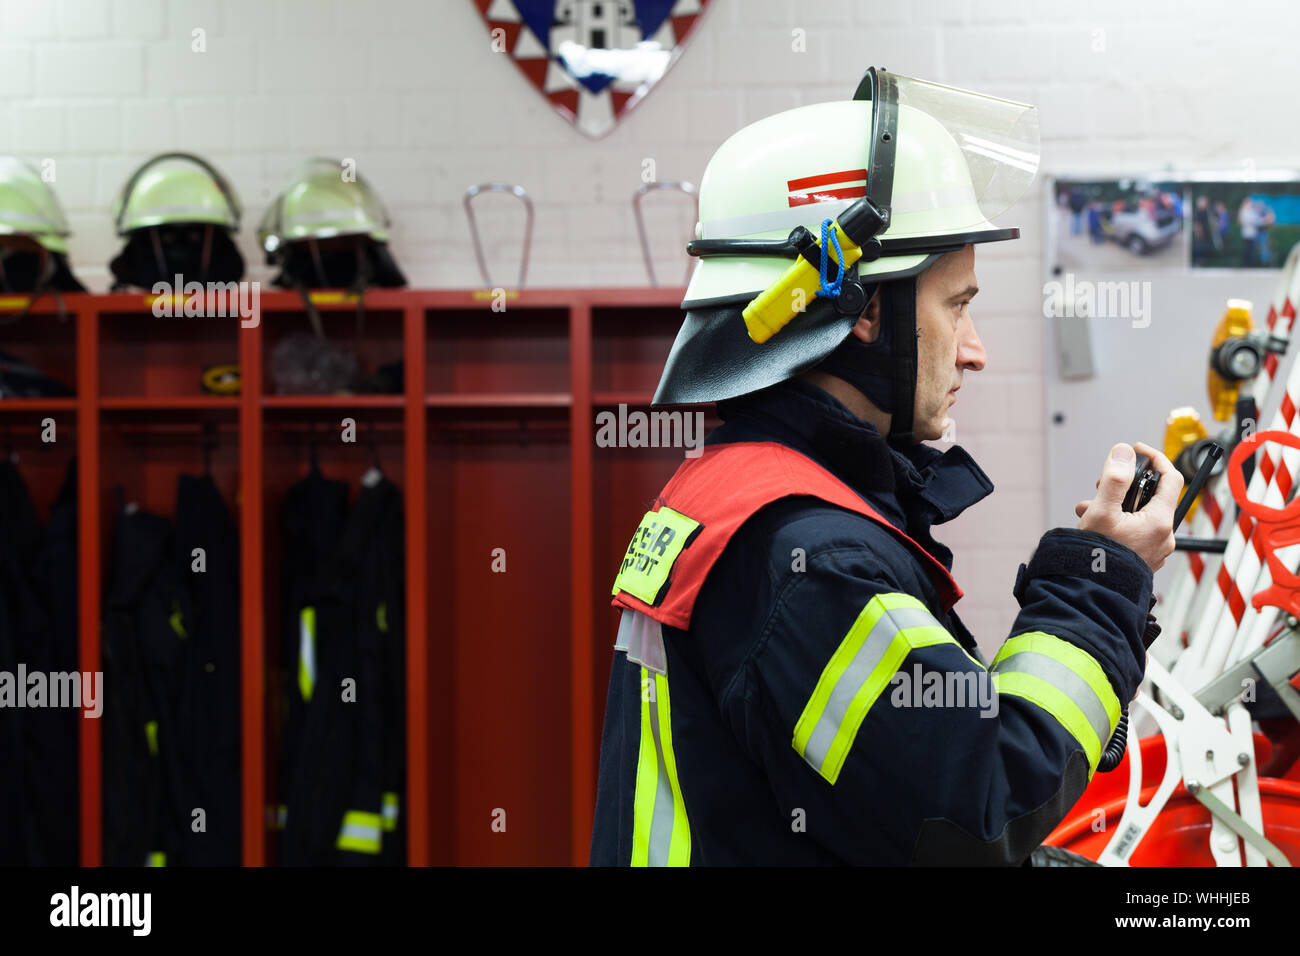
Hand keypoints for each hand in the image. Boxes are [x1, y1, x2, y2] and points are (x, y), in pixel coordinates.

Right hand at [1074, 442, 1182, 572]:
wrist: (1091, 595)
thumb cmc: (1096, 558)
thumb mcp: (1101, 510)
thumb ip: (1114, 477)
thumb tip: (1124, 452)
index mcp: (1160, 522)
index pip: (1171, 478)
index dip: (1155, 458)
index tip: (1137, 450)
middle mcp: (1163, 537)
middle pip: (1151, 497)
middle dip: (1125, 486)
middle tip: (1101, 485)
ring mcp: (1154, 551)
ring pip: (1140, 516)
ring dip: (1115, 506)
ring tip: (1089, 509)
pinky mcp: (1142, 561)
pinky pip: (1134, 533)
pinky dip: (1116, 524)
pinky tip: (1094, 527)